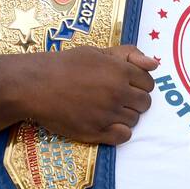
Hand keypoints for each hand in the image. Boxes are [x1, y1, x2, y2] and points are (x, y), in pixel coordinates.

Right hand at [15, 43, 158, 144]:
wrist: (35, 85)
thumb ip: (128, 54)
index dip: (139, 84)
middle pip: (145, 103)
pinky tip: (107, 123)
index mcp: (120, 71)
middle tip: (117, 97)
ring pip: (135, 120)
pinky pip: (124, 136)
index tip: (127, 84)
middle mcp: (117, 92)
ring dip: (126, 115)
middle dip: (134, 100)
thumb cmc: (66, 65)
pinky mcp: (96, 131)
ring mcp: (108, 113)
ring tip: (108, 109)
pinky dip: (120, 131)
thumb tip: (154, 64)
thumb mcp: (97, 52)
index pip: (149, 83)